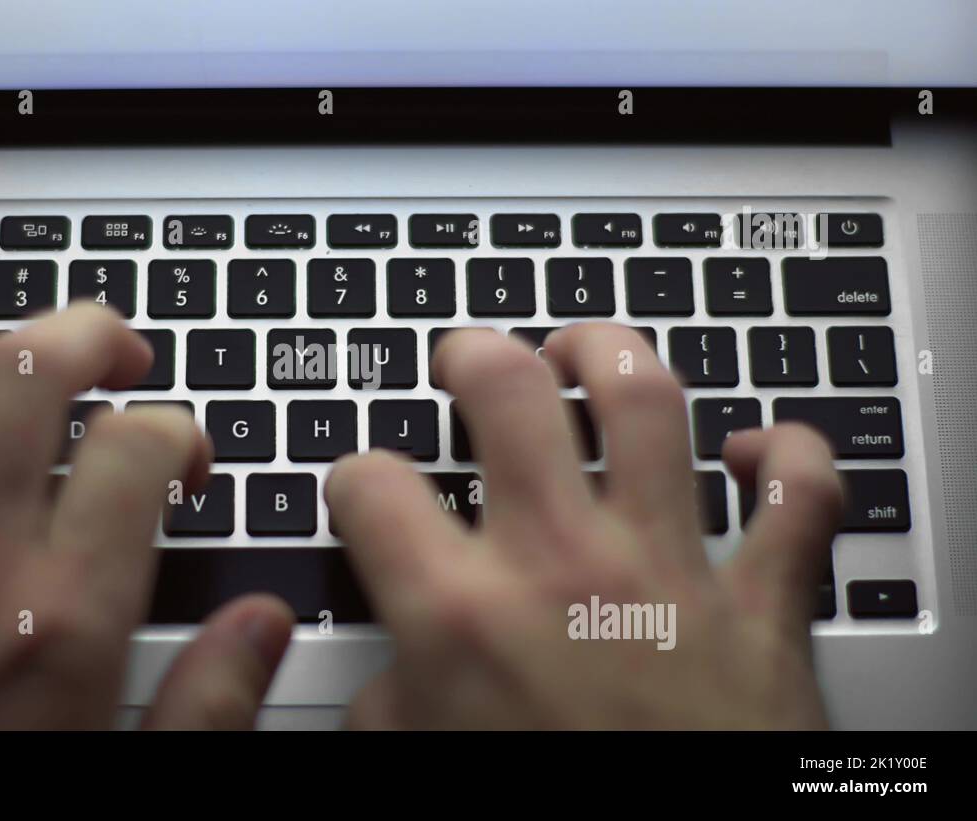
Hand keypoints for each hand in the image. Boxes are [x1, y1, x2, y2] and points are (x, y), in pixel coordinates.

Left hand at [0, 304, 293, 729]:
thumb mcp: (122, 777)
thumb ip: (204, 703)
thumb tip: (261, 625)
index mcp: (62, 615)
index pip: (136, 446)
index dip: (178, 430)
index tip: (181, 460)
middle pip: (30, 373)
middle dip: (87, 335)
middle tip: (115, 350)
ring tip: (19, 366)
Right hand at [327, 324, 843, 728]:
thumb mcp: (425, 769)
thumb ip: (391, 708)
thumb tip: (390, 679)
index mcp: (462, 615)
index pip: (373, 486)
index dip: (354, 476)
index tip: (365, 489)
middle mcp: (564, 569)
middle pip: (509, 391)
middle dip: (473, 353)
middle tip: (466, 357)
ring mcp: (671, 573)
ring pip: (648, 402)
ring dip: (612, 353)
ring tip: (584, 348)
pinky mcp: (765, 605)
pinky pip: (801, 496)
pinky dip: (789, 456)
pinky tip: (754, 450)